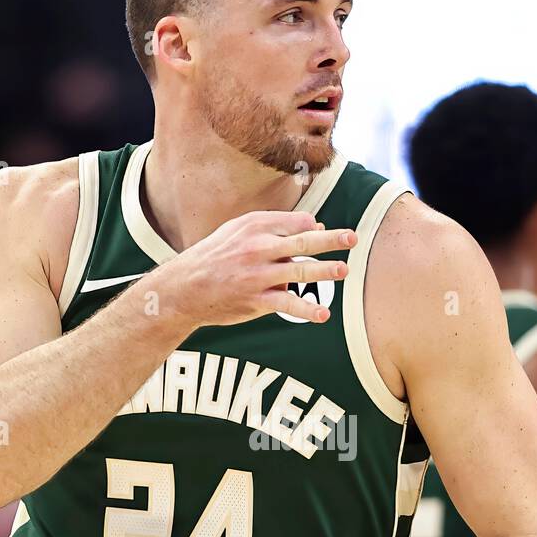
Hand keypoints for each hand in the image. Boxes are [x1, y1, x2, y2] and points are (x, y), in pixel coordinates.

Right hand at [158, 210, 352, 328]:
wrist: (184, 288)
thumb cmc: (215, 257)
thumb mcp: (238, 232)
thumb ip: (275, 227)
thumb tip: (315, 228)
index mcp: (254, 226)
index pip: (296, 222)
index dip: (314, 228)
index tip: (324, 235)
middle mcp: (258, 248)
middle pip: (303, 242)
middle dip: (331, 240)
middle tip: (352, 238)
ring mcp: (258, 274)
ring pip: (300, 272)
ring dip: (325, 271)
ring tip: (344, 271)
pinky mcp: (256, 299)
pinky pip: (287, 304)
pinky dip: (307, 311)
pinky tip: (323, 314)